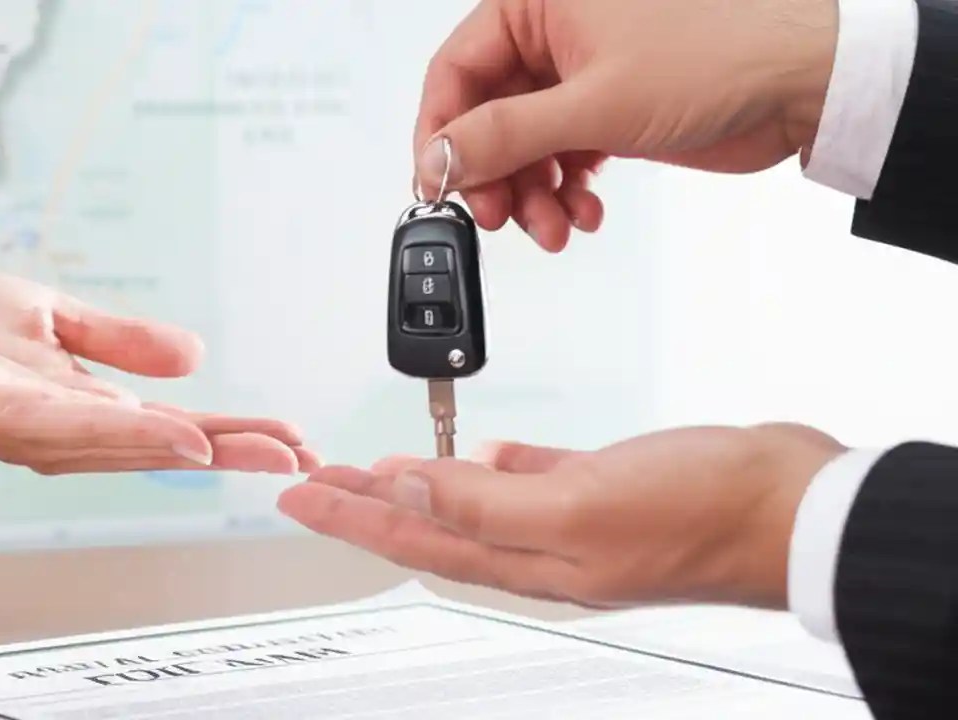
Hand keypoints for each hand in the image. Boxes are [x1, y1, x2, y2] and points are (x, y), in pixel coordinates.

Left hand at [0, 265, 319, 474]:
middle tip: (306, 453)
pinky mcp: (4, 419)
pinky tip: (182, 437)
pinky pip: (78, 431)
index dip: (239, 432)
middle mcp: (71, 432)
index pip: (179, 425)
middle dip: (240, 451)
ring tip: (266, 447)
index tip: (295, 437)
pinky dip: (135, 438)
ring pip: (137, 446)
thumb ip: (120, 340)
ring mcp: (40, 432)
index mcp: (88, 407)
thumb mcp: (54, 319)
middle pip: (170, 446)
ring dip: (205, 449)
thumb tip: (195, 354)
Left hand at [279, 423, 842, 609]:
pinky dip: (495, 465)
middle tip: (313, 479)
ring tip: (376, 467)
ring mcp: (573, 518)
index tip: (297, 496)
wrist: (794, 506)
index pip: (411, 535)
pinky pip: (529, 477)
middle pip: (428, 522)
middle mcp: (541, 546)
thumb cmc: (703, 514)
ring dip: (421, 481)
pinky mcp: (606, 486)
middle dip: (365, 501)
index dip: (348, 515)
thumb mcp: (579, 508)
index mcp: (528, 559)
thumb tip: (411, 485)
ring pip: (472, 499)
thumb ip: (488, 502)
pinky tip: (479, 451)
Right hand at [414, 0, 836, 250]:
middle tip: (502, 217)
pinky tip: (585, 210)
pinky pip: (561, 156)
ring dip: (532, 193)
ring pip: (523, 145)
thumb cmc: (722, 54)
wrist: (806, 82)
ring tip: (555, 225)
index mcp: (537, 2)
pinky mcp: (607, 108)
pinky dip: (566, 190)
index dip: (441, 135)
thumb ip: (505, 135)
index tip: (438, 186)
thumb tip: (438, 158)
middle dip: (495, 175)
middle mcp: (553, 33)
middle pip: (486, 116)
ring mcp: (580, 73)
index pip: (456, 70)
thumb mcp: (594, 103)